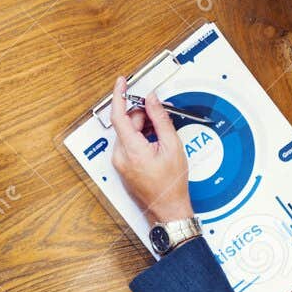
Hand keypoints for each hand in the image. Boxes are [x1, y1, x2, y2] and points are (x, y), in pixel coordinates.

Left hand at [108, 77, 192, 224]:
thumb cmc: (171, 184)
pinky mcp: (122, 165)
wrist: (167, 208)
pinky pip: (128, 143)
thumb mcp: (172, 146)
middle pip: (126, 123)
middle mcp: (120, 156)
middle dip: (142, 115)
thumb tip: (153, 100)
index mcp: (132, 150)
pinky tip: (155, 143)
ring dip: (143, 127)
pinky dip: (140, 137)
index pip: (118, 115)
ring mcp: (119, 162)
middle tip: (160, 115)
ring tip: (162, 135)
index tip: (122, 83)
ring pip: (127, 133)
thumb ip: (161, 119)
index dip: (119, 96)